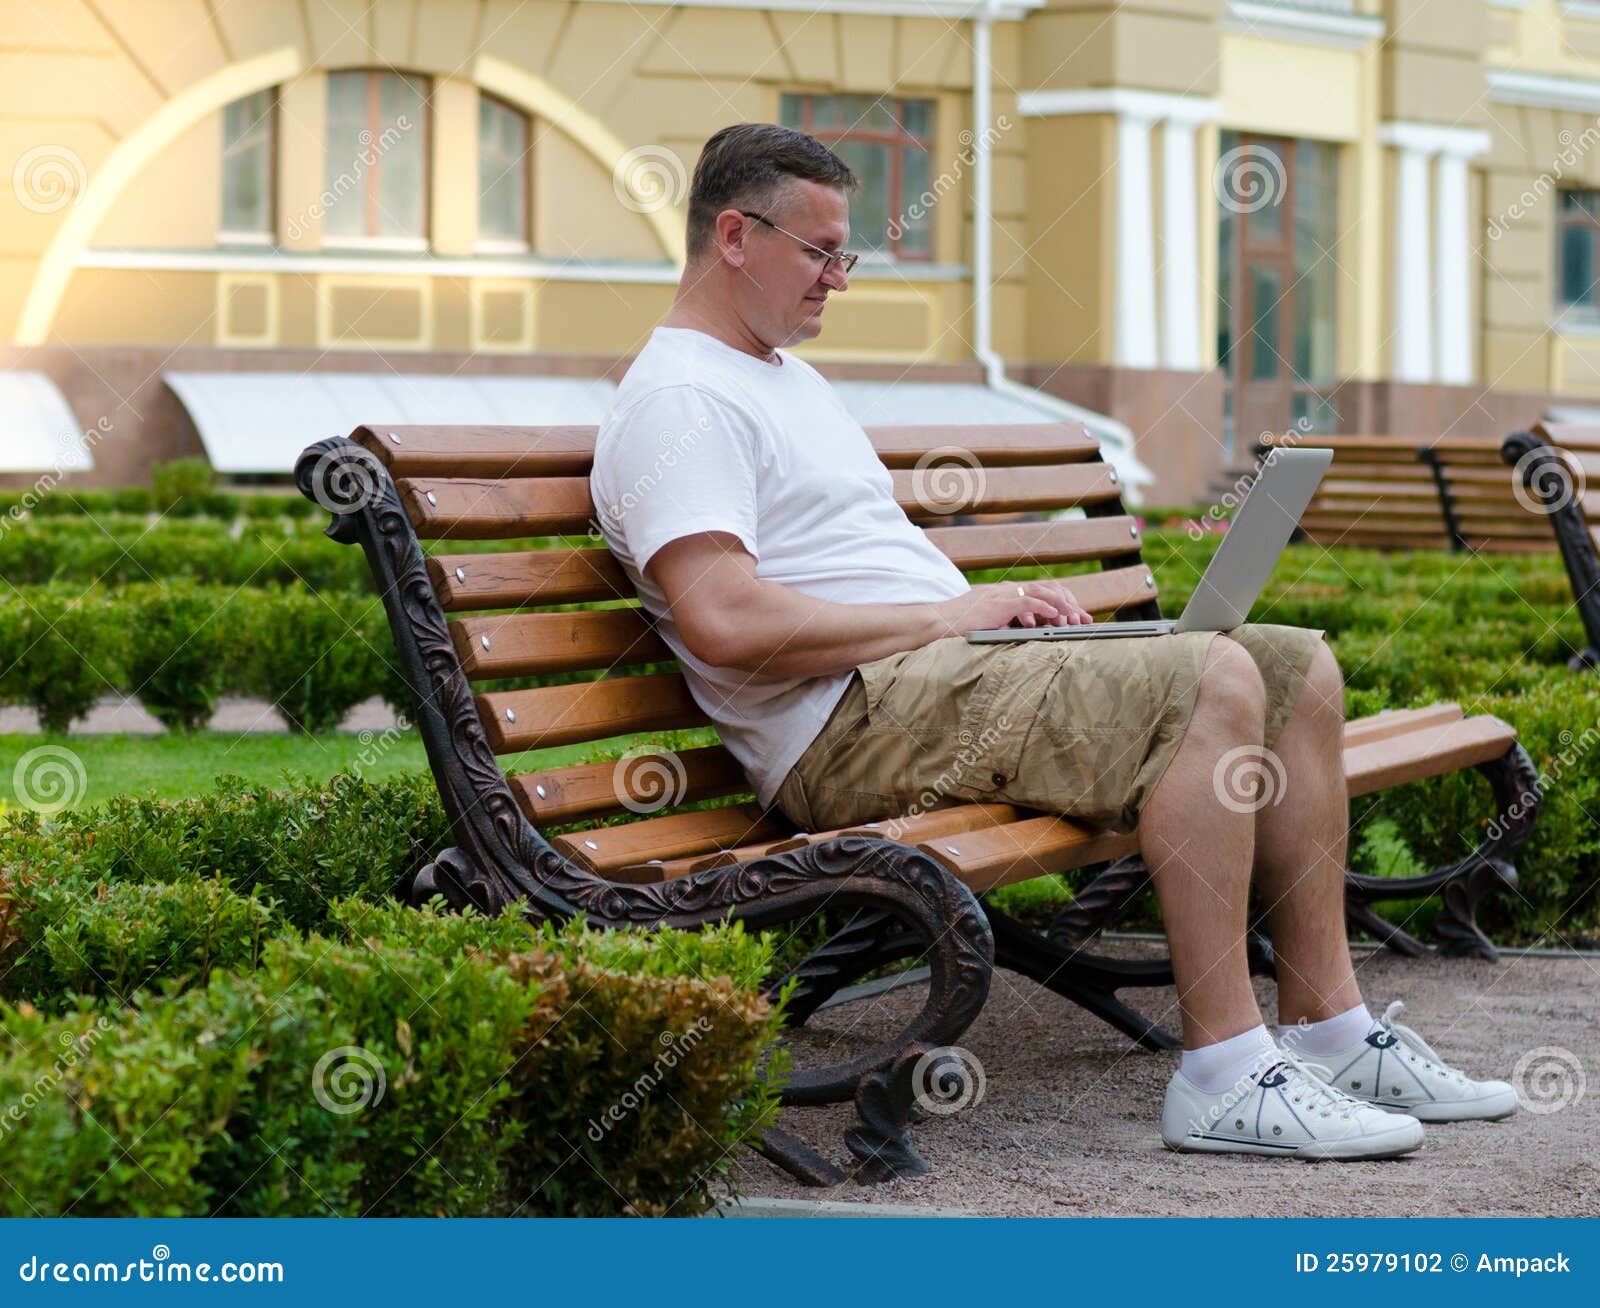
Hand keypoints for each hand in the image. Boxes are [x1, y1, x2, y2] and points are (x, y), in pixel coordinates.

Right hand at [929, 580, 1093, 636]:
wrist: (939, 622)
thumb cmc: (961, 627)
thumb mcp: (991, 624)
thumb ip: (1010, 624)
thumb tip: (1031, 635)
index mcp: (1008, 594)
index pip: (1043, 593)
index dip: (1063, 603)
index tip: (1079, 617)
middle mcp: (1009, 590)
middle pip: (1048, 590)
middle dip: (1069, 604)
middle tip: (1084, 619)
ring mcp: (1003, 594)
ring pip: (1041, 593)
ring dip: (1060, 606)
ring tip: (1074, 618)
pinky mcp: (998, 603)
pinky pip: (1026, 601)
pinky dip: (1043, 607)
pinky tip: (1054, 616)